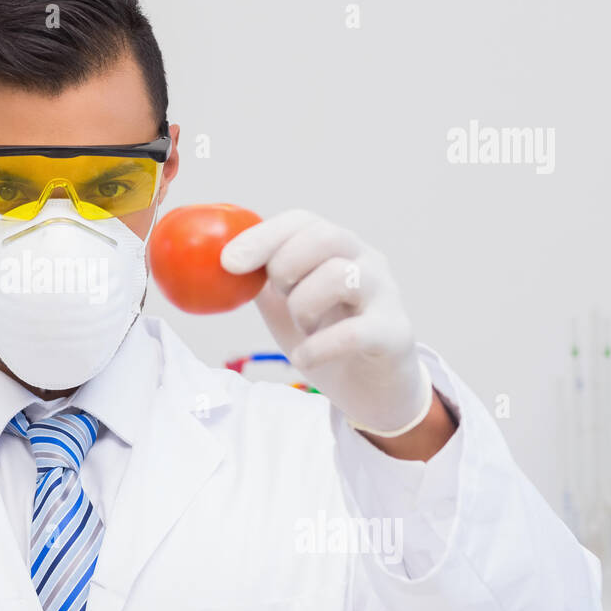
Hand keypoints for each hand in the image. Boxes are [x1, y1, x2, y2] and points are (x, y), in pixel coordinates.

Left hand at [221, 209, 430, 434]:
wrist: (370, 389)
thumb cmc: (325, 337)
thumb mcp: (284, 303)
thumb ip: (257, 279)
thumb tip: (215, 260)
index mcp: (337, 247)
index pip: (302, 221)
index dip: (262, 236)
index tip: (228, 262)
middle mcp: (367, 261)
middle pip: (326, 236)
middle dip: (286, 265)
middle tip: (280, 296)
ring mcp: (386, 295)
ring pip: (341, 276)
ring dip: (304, 306)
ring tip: (303, 328)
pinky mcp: (394, 334)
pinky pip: (355, 331)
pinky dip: (319, 347)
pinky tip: (305, 357)